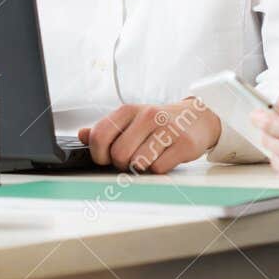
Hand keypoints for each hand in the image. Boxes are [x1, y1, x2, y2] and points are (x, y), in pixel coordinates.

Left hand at [79, 99, 221, 173]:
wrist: (197, 118)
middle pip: (119, 155)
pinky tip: (164, 157)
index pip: (100, 135)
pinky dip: (158, 169)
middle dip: (122, 164)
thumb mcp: (131, 120)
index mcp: (129, 110)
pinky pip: (159, 168)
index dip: (98, 154)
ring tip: (150, 156)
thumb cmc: (159, 123)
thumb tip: (82, 135)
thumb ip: (106, 129)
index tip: (105, 158)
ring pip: (139, 163)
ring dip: (141, 167)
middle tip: (131, 159)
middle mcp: (148, 116)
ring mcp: (167, 129)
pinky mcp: (183, 144)